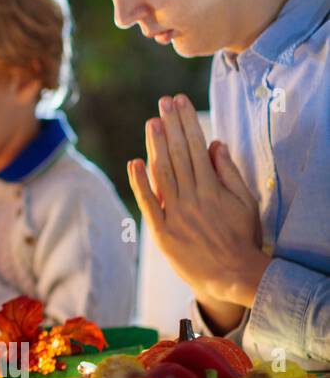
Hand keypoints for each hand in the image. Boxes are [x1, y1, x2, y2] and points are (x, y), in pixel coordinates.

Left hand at [128, 94, 270, 309]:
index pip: (197, 148)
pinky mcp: (162, 232)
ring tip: (152, 123)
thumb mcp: (245, 202)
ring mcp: (176, 214)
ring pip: (163, 174)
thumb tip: (215, 143)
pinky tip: (134, 163)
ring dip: (156, 147)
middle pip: (179, 155)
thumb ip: (228, 172)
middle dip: (172, 126)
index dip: (187, 123)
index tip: (180, 102)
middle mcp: (193, 198)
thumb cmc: (241, 237)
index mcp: (213, 188)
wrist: (231, 275)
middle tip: (163, 102)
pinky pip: (149, 204)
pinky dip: (140, 184)